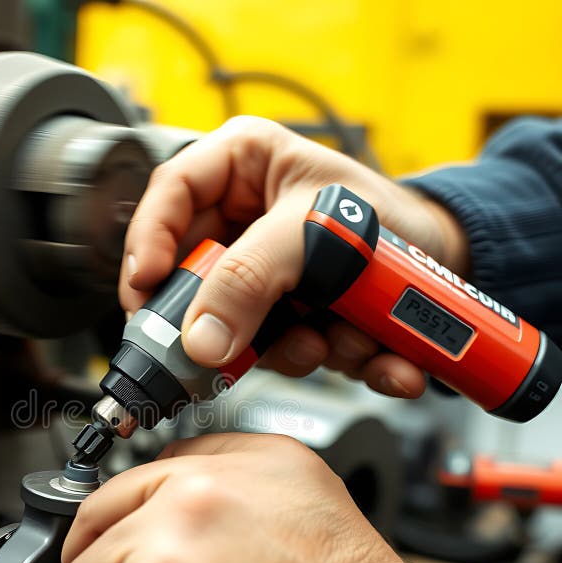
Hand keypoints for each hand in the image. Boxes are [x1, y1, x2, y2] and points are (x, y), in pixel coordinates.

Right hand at [121, 117, 469, 398]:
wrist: (451, 264)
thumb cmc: (395, 216)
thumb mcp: (319, 230)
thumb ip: (253, 279)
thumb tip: (200, 338)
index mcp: (242, 168)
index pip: (170, 195)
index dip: (148, 243)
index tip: (145, 290)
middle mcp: (245, 225)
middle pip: (196, 277)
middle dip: (230, 320)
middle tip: (240, 344)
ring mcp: (264, 278)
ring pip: (239, 327)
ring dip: (295, 347)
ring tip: (340, 337)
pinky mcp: (288, 319)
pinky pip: (285, 352)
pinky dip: (332, 361)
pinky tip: (375, 354)